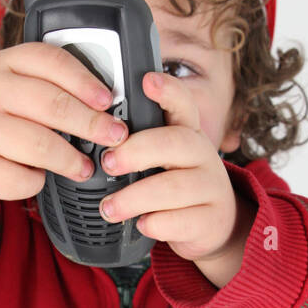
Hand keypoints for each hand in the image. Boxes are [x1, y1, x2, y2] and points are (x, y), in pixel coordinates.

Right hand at [0, 42, 131, 210]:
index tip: (107, 100)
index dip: (84, 80)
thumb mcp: (5, 85)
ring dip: (71, 160)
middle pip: (51, 104)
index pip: (49, 61)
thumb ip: (43, 86)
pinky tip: (38, 177)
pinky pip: (21, 178)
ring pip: (40, 145)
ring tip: (84, 167)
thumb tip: (102, 106)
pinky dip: (37, 181)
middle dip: (90, 123)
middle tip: (113, 137)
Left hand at [97, 71, 252, 266]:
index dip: (167, 91)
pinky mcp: (210, 220)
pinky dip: (155, 224)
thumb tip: (93, 133)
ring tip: (109, 208)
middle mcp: (202, 155)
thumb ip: (140, 144)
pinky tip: (141, 224)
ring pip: (173, 187)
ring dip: (134, 198)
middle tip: (108, 162)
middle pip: (175, 143)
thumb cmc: (178, 186)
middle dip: (137, 151)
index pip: (183, 104)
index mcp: (187, 133)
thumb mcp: (165, 159)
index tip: (147, 81)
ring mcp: (210, 188)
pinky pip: (180, 221)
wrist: (214, 225)